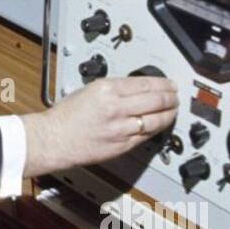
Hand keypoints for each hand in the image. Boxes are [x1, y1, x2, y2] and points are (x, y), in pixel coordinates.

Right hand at [20, 76, 178, 175]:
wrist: (54, 139)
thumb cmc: (66, 116)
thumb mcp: (89, 89)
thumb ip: (114, 89)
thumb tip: (136, 89)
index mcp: (107, 89)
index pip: (145, 83)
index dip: (163, 83)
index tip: (169, 83)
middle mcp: (116, 108)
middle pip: (155, 100)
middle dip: (170, 97)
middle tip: (175, 96)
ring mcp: (120, 128)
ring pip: (156, 119)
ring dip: (169, 114)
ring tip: (173, 110)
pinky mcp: (122, 145)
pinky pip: (146, 135)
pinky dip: (156, 129)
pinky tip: (160, 124)